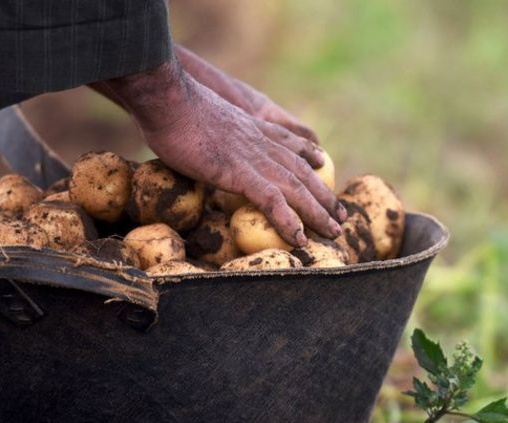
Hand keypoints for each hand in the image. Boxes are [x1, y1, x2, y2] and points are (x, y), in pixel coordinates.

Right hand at [103, 60, 345, 246]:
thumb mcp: (199, 119)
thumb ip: (210, 132)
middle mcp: (259, 142)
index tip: (321, 163)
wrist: (167, 100)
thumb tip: (199, 142)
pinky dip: (288, 220)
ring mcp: (253, 158)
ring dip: (318, 212)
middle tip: (340, 213)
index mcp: (250, 127)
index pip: (288, 141)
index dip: (307, 152)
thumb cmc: (171, 108)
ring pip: (296, 188)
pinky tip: (299, 238)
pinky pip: (271, 200)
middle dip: (324, 193)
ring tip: (333, 231)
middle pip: (301, 170)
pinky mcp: (239, 173)